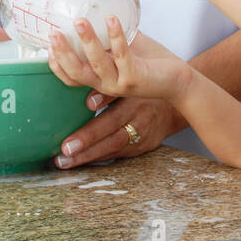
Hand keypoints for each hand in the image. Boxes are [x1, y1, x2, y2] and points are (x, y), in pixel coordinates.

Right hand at [49, 17, 187, 104]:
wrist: (179, 80)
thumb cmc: (152, 63)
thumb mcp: (125, 49)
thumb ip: (112, 36)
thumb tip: (100, 8)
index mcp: (100, 78)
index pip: (71, 77)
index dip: (57, 64)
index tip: (47, 44)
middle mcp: (106, 84)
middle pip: (76, 72)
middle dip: (63, 53)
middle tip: (54, 33)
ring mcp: (120, 83)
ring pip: (96, 64)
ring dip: (87, 41)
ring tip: (80, 21)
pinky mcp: (135, 78)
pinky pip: (122, 55)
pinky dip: (116, 36)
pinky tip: (111, 20)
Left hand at [56, 89, 179, 166]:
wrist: (176, 98)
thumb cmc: (145, 84)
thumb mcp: (129, 78)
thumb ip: (107, 87)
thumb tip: (81, 92)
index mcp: (134, 100)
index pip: (111, 115)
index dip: (91, 127)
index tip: (70, 137)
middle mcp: (140, 119)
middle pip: (112, 137)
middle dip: (86, 146)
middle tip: (64, 153)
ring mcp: (144, 135)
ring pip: (115, 149)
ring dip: (89, 157)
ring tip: (66, 162)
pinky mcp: (146, 146)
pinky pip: (121, 154)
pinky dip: (101, 157)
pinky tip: (82, 161)